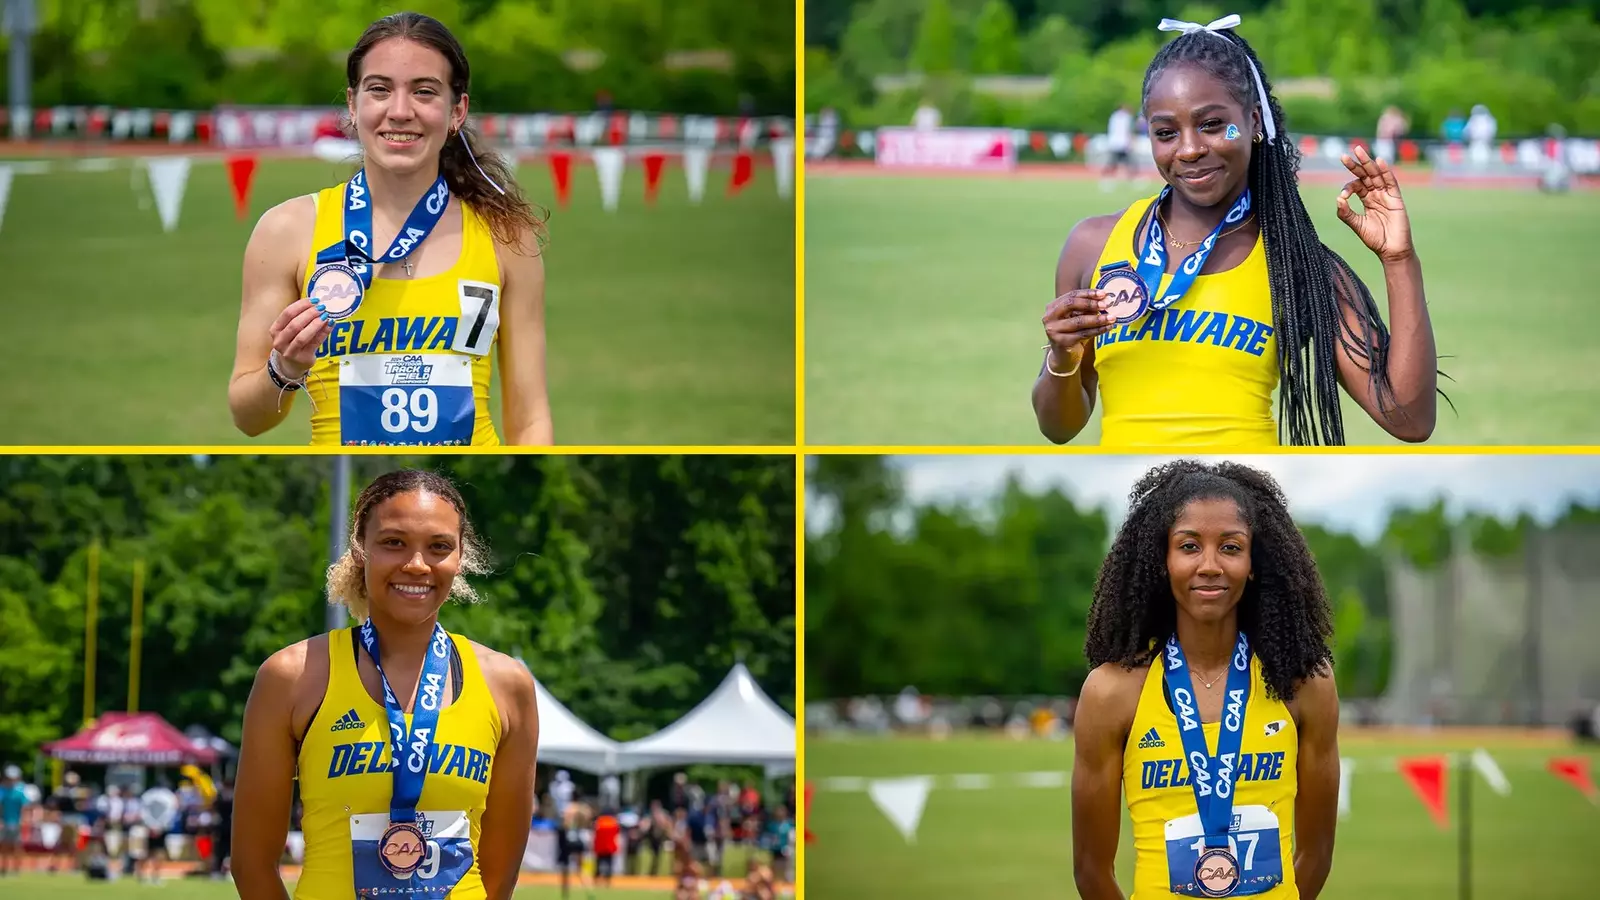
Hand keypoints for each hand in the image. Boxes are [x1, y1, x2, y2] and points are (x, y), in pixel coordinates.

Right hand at [268, 298, 331, 378]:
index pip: (287, 314)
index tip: (314, 300)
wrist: (291, 366)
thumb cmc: (292, 342)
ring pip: (303, 336)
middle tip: (321, 307)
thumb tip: (317, 303)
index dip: (301, 305)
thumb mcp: (290, 330)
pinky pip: (314, 343)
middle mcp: (280, 341)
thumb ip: (300, 318)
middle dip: (309, 314)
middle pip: (294, 324)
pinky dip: (323, 333)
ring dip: (315, 324)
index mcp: (275, 330)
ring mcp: (290, 351)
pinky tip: (330, 325)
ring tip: (325, 316)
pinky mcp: (303, 358)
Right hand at [1042, 289, 1114, 370]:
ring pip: (1079, 321)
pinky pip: (1083, 334)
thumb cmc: (1072, 334)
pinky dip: (1097, 330)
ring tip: (1111, 318)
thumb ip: (1085, 309)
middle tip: (1105, 305)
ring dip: (1097, 319)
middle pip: (1071, 304)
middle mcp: (1049, 317)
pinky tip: (1107, 328)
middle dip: (1090, 303)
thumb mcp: (1077, 318)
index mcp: (1053, 307)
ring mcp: (1053, 330)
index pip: (1071, 296)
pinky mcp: (1061, 342)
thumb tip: (1104, 300)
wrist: (1064, 357)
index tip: (1103, 294)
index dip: (1087, 293)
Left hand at [1336, 144, 1413, 262]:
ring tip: (1359, 150)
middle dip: (1356, 165)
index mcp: (1366, 199)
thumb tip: (1338, 198)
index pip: (1356, 185)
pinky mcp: (1396, 198)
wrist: (1391, 249)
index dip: (1348, 186)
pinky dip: (1385, 171)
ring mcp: (1386, 195)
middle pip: (1365, 175)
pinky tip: (1379, 161)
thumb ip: (1346, 213)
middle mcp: (1376, 194)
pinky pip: (1391, 182)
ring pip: (1376, 175)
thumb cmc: (1375, 239)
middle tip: (1345, 155)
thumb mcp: (1357, 225)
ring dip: (1368, 163)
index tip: (1343, 196)